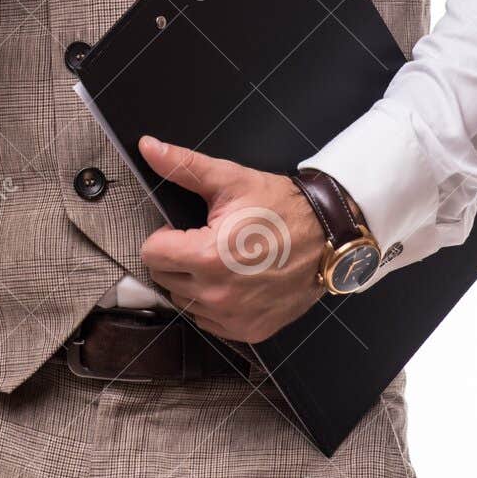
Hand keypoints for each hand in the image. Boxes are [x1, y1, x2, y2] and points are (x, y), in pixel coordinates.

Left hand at [138, 135, 328, 343]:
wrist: (328, 235)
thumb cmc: (281, 207)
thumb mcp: (230, 179)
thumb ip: (183, 166)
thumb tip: (148, 146)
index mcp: (208, 256)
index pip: (151, 253)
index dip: (165, 235)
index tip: (185, 228)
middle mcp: (218, 294)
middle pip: (164, 278)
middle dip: (177, 258)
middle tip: (206, 239)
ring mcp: (234, 317)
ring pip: (185, 301)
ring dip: (194, 282)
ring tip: (223, 260)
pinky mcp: (249, 330)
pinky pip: (209, 320)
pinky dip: (214, 303)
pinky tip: (235, 281)